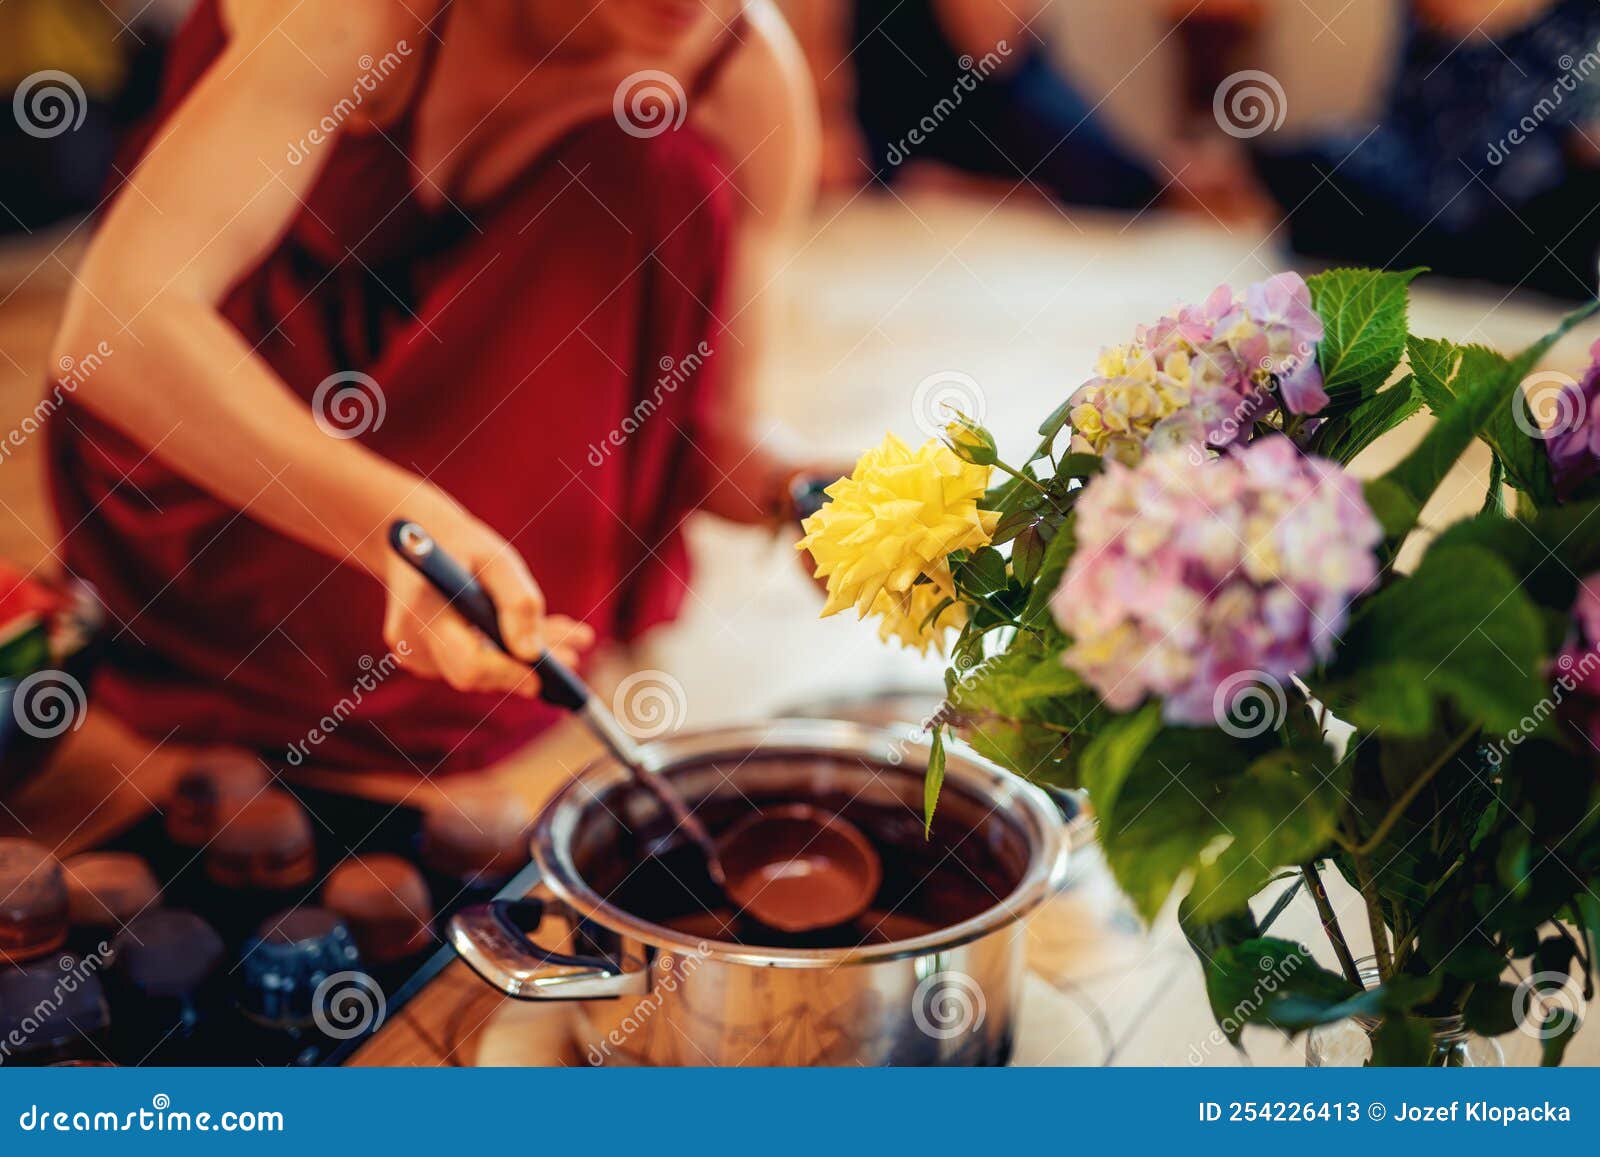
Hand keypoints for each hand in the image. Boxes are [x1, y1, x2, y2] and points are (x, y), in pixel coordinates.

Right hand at [380, 503, 592, 697]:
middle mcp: (412, 641)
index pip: (469, 663)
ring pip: (480, 670)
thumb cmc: (461, 545)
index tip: (544, 677)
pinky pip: (474, 662)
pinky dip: (507, 650)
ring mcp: (416, 653)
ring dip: (524, 656)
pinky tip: (544, 637)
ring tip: (572, 640)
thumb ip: (518, 602)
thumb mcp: (498, 560)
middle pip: (475, 674)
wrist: (418, 536)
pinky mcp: (426, 658)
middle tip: (574, 657)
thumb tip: (533, 653)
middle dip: (526, 667)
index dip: (509, 674)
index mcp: (424, 612)